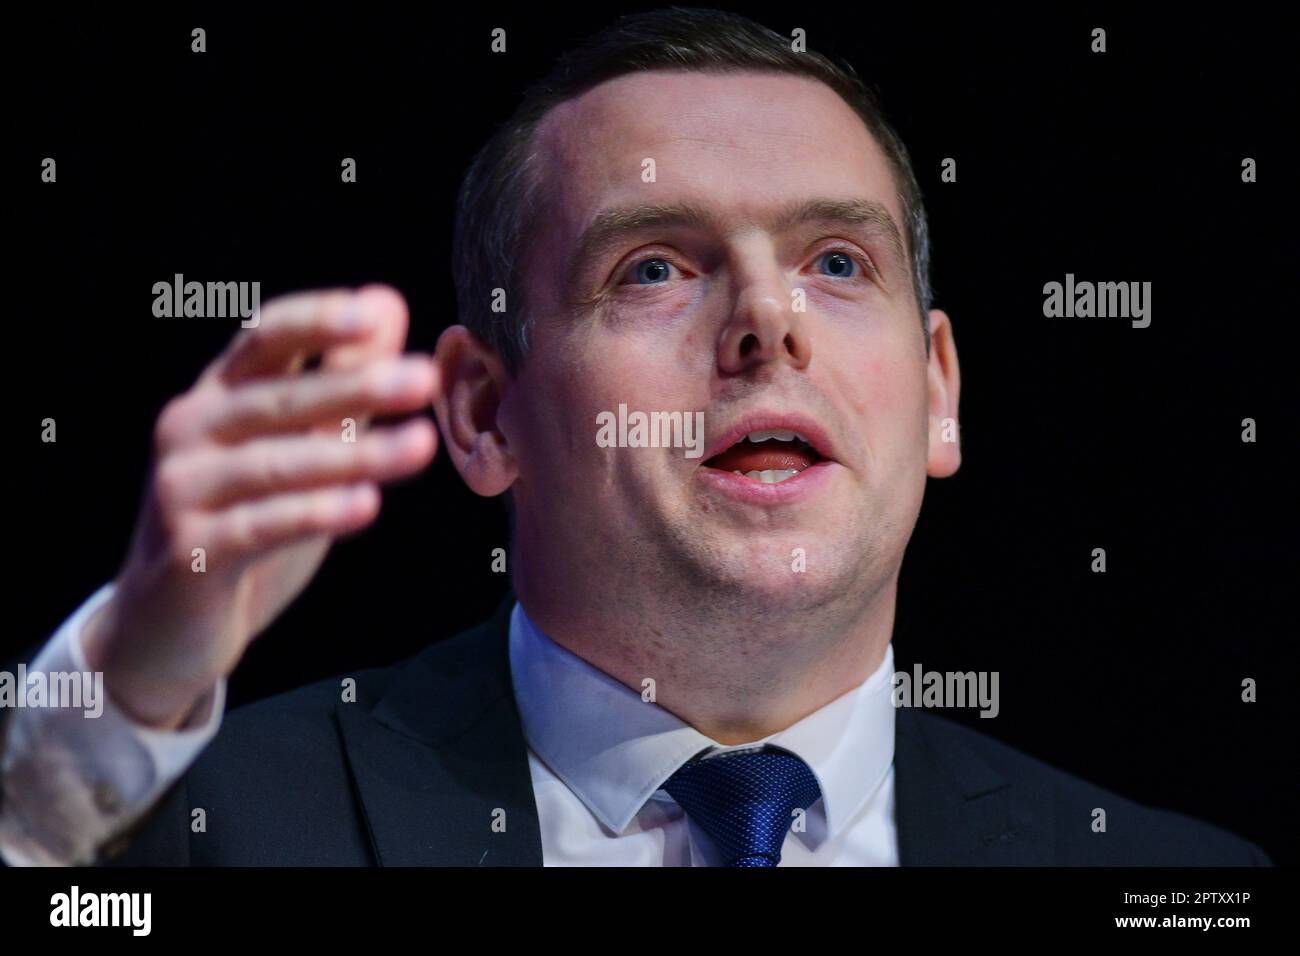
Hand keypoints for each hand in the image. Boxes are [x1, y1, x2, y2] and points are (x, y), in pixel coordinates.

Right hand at [81, 285, 437, 728]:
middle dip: (355, 385)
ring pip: (275, 465)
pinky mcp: (189, 551)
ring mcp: (182, 491)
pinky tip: (367, 505)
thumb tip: (388, 303)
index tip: (376, 311)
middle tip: (424, 377)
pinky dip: (315, 514)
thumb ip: (341, 382)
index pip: (264, 339)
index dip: (317, 320)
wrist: (163, 629)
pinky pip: (260, 527)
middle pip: (275, 399)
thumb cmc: (243, 523)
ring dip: (353, 455)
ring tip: (421, 446)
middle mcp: (190, 432)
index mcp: (216, 396)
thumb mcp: (298, 447)